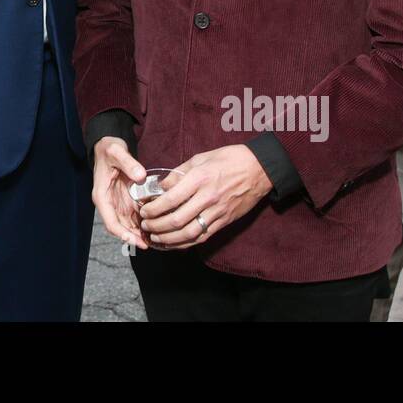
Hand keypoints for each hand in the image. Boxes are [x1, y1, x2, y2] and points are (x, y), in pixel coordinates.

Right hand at [91, 137, 148, 248]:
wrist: (109, 146)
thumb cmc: (109, 149)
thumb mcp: (117, 152)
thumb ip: (128, 163)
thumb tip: (141, 176)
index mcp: (102, 196)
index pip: (110, 222)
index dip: (122, 233)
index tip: (134, 240)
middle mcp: (109, 203)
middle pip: (119, 227)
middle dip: (132, 238)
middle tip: (148, 245)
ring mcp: (117, 202)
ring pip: (127, 224)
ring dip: (138, 233)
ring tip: (154, 240)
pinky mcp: (125, 199)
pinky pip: (134, 216)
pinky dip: (142, 223)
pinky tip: (155, 227)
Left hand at [138, 144, 271, 249]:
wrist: (259, 169)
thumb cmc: (229, 159)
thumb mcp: (201, 158)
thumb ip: (179, 173)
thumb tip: (161, 186)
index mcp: (199, 178)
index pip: (171, 198)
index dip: (153, 208)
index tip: (143, 209)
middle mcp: (207, 197)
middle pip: (177, 219)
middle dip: (156, 225)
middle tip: (144, 225)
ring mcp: (217, 211)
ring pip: (188, 232)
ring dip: (168, 238)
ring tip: (154, 237)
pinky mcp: (225, 221)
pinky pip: (202, 236)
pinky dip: (185, 243)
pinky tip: (173, 243)